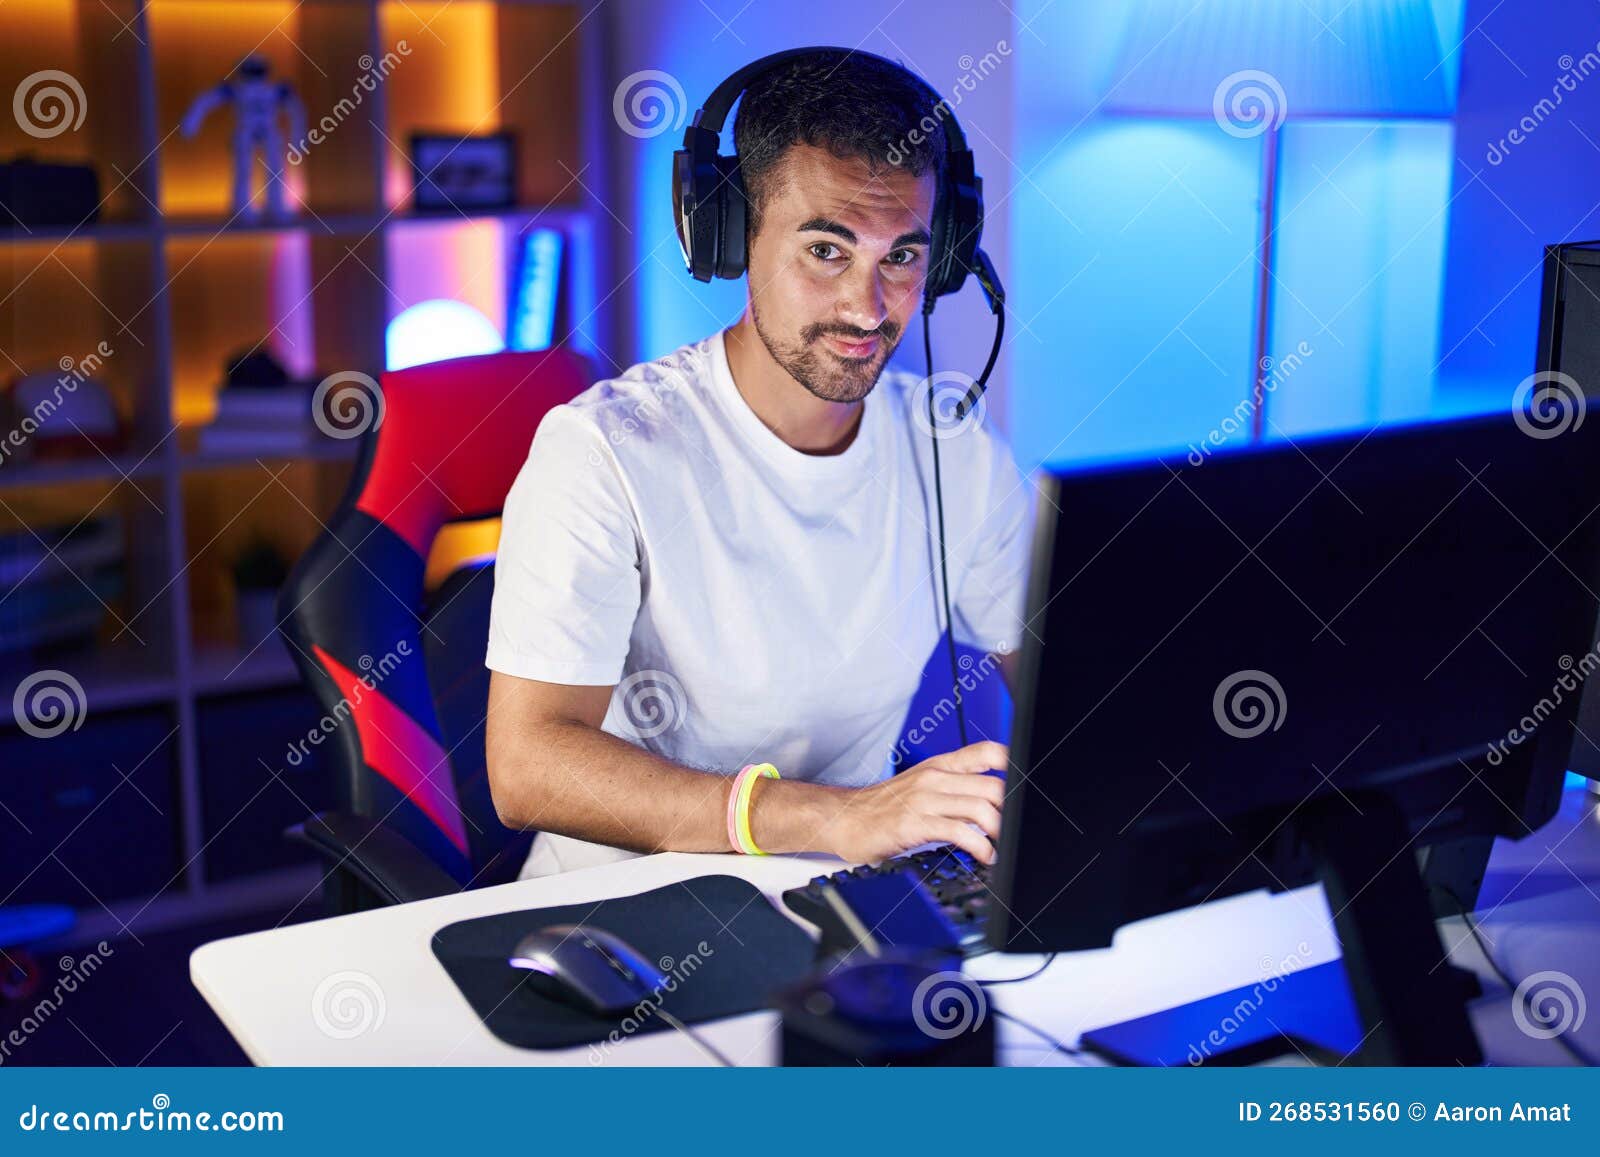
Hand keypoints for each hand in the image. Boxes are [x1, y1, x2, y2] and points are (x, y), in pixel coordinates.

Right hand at [820, 741, 1008, 865]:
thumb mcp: (920, 785)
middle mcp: (934, 778)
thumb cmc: (882, 807)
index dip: (1013, 766)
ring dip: (999, 832)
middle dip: (1010, 812)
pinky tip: (984, 857)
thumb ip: (952, 787)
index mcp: (939, 766)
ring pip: (981, 808)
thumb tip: (989, 801)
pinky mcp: (915, 824)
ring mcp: (925, 799)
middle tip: (1014, 830)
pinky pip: (960, 832)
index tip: (1025, 786)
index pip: (986, 752)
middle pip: (993, 786)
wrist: (843, 819)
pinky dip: (980, 847)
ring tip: (1001, 847)